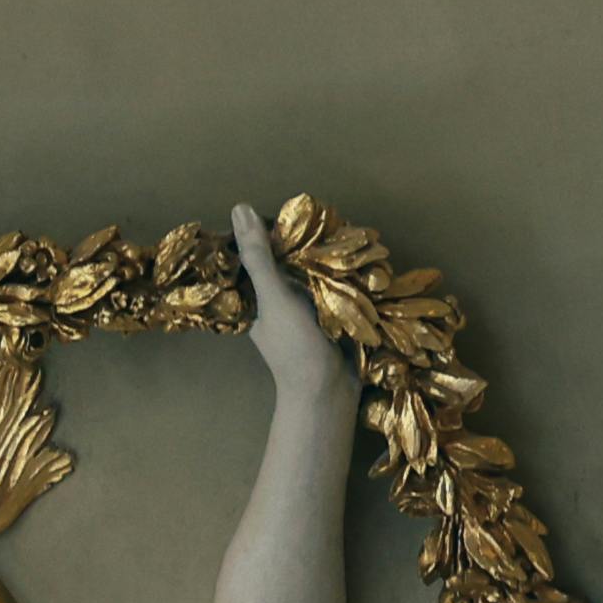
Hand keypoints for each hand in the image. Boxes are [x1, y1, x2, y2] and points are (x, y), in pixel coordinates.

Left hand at [227, 198, 339, 381]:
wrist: (329, 393)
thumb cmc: (295, 350)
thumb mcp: (275, 298)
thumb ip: (259, 258)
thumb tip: (240, 208)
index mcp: (255, 291)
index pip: (260, 246)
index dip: (275, 226)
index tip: (298, 209)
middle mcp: (278, 293)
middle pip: (290, 253)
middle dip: (309, 239)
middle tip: (332, 219)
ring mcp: (305, 302)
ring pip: (315, 265)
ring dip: (331, 253)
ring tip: (350, 234)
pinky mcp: (330, 309)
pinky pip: (335, 281)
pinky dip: (345, 270)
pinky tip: (362, 255)